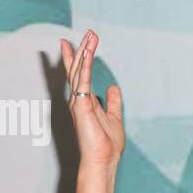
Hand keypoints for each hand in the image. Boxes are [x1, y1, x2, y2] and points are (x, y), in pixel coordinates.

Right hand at [60, 29, 124, 168]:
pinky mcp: (82, 104)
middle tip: (89, 33)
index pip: (79, 75)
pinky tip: (88, 52)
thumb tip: (113, 88)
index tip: (78, 43)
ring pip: (79, 70)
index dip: (78, 58)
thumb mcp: (114, 117)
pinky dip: (85, 65)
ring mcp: (78, 101)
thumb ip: (113, 102)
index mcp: (84, 101)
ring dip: (85, 52)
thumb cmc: (106, 144)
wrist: (103, 160)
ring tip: (91, 36)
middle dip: (82, 49)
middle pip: (78, 68)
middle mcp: (78, 99)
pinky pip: (83, 80)